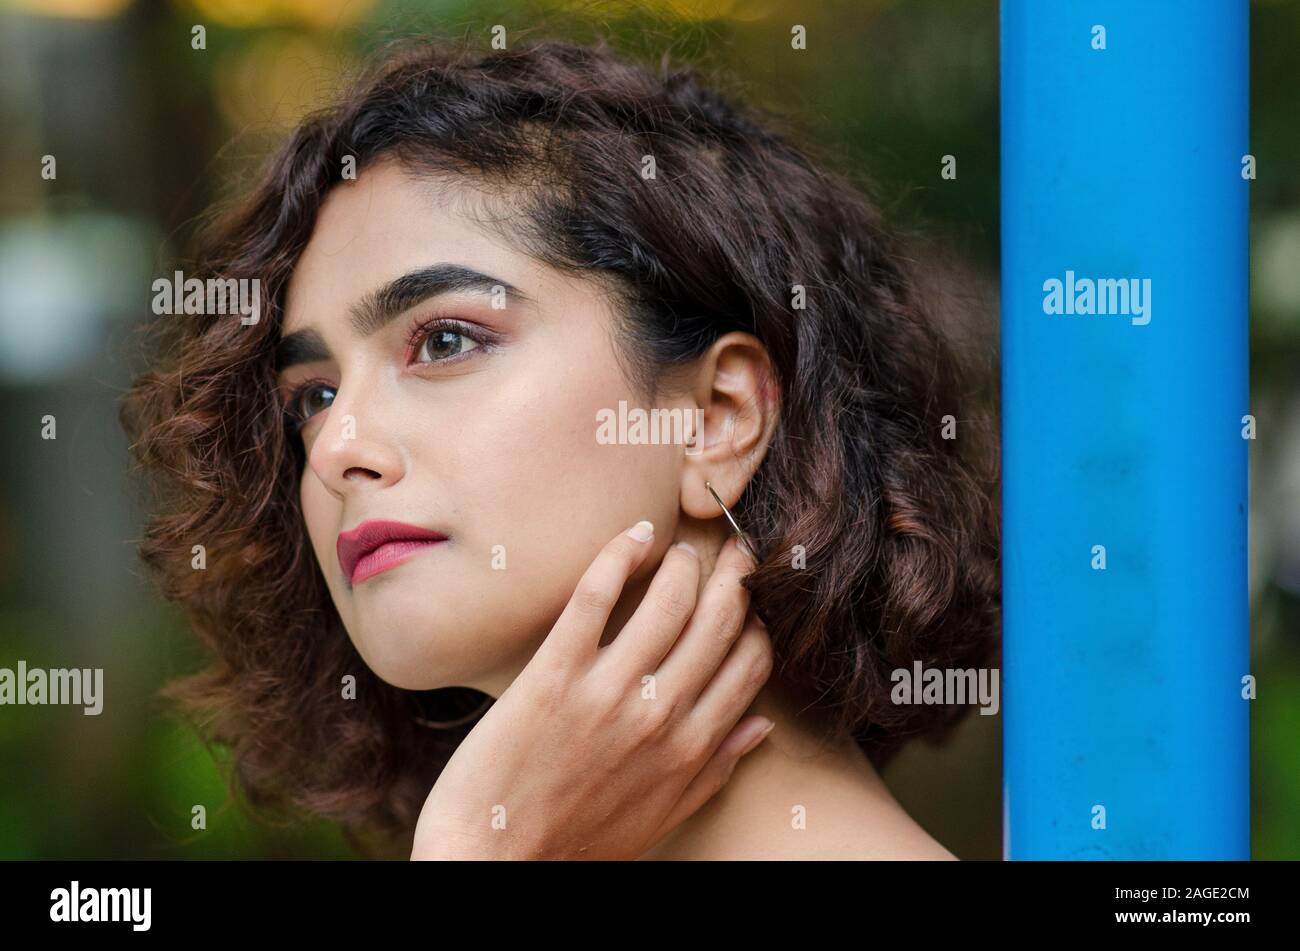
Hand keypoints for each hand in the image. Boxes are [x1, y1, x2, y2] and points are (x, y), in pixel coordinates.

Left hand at [410, 521, 773, 859]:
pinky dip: (620, 555)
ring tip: (680, 550)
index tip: (748, 599)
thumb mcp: (661, 817)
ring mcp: (606, 691)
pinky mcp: (553, 674)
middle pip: (719, 621)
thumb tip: (761, 725)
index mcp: (690, 747)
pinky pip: (595, 596)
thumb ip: (716, 769)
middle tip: (734, 548)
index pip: (749, 662)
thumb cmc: (576, 842)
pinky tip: (635, 536)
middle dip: (736, 575)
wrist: (494, 858)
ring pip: (669, 600)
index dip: (756, 620)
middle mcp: (659, 713)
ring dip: (684, 562)